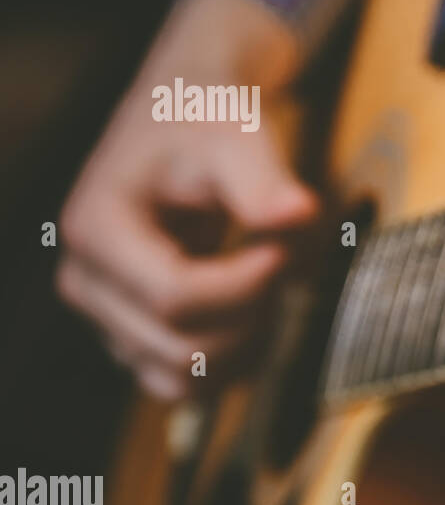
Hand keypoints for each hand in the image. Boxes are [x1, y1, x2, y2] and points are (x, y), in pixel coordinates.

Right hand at [57, 0, 318, 399]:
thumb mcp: (239, 137)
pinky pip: (184, 383)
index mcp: (96, 230)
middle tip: (284, 261)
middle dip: (250, 316)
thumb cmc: (210, 123)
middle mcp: (85, 282)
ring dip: (244, 344)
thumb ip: (264, 181)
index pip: (174, 297)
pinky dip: (229, 362)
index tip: (285, 249)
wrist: (188, 121)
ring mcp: (105, 317)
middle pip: (180, 346)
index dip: (244, 286)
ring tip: (268, 282)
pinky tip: (258, 312)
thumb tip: (299, 214)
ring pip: (183, 376)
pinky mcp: (133, 337)